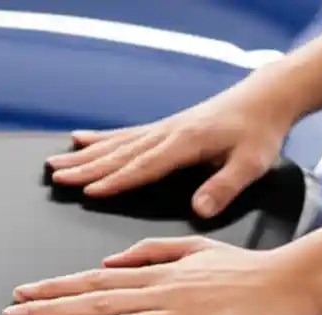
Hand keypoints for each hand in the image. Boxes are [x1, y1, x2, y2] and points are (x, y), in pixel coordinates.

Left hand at [3, 237, 321, 314]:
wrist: (301, 282)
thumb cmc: (252, 270)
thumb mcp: (198, 248)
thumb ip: (153, 252)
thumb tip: (112, 260)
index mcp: (162, 275)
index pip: (98, 281)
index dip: (56, 288)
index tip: (22, 294)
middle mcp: (166, 294)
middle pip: (99, 303)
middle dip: (51, 310)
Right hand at [45, 83, 296, 217]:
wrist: (265, 98)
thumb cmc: (260, 133)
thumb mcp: (252, 164)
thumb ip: (224, 187)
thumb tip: (200, 210)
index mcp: (187, 143)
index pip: (145, 166)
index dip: (116, 180)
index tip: (89, 190)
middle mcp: (169, 133)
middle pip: (120, 154)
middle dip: (86, 167)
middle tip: (57, 177)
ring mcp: (164, 129)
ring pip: (116, 144)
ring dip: (85, 155)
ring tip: (56, 163)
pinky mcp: (165, 127)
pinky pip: (126, 134)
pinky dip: (101, 138)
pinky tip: (80, 139)